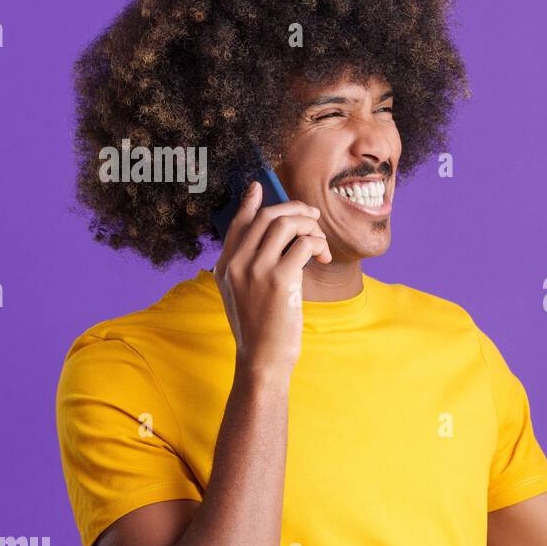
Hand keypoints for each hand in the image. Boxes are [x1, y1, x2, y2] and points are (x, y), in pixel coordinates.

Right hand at [213, 181, 331, 375]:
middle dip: (296, 210)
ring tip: (321, 243)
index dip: (251, 202)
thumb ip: (247, 266)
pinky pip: (303, 243)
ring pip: (286, 224)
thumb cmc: (260, 328)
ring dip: (311, 226)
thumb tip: (266, 240)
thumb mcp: (243, 295)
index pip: (237, 223)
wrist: (263, 359)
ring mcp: (256, 270)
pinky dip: (318, 244)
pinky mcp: (279, 280)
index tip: (260, 186)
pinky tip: (322, 256)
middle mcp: (236, 263)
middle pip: (267, 217)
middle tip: (314, 217)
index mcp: (224, 266)